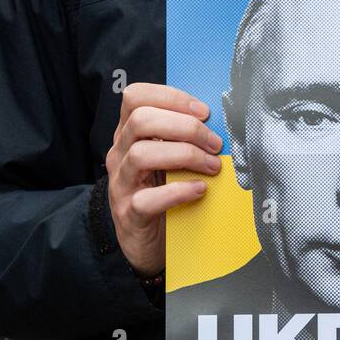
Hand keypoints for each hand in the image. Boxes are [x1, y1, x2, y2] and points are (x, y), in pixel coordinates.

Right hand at [105, 83, 222, 275]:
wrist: (147, 243)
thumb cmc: (163, 194)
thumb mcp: (170, 160)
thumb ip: (182, 138)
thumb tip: (219, 122)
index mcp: (129, 135)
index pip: (136, 97)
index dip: (171, 97)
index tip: (203, 112)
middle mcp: (120, 154)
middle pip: (141, 121)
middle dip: (185, 127)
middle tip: (214, 144)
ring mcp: (121, 184)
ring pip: (141, 154)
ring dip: (185, 156)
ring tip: (212, 167)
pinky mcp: (129, 214)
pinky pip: (147, 199)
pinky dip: (178, 192)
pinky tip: (199, 190)